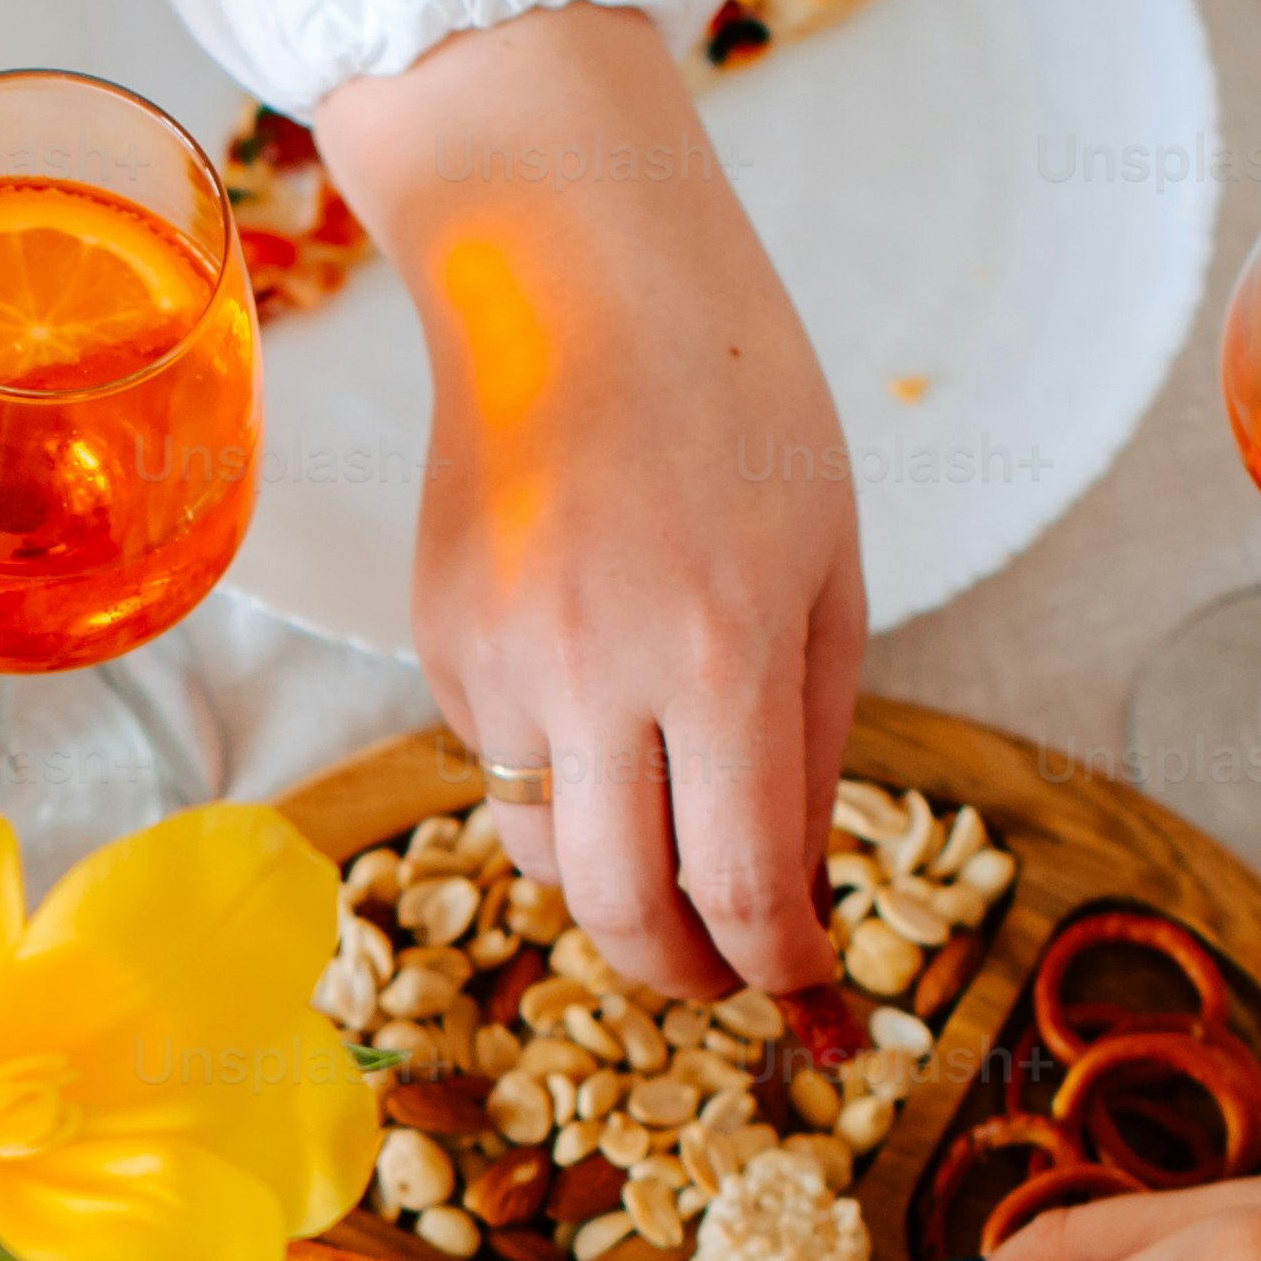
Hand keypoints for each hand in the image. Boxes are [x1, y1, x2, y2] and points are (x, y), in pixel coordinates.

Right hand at [310, 2, 862, 1005]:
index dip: (773, 964)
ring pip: (545, 849)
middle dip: (677, 971)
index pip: (737, 885)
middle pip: (617, 911)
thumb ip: (809, 744)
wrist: (565, 275)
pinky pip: (499, 761)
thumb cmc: (733, 401)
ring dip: (611, 870)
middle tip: (721, 973)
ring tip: (663, 815)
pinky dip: (556, 764)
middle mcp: (592, 672)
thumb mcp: (824, 570)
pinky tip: (590, 667)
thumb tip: (782, 894)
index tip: (799, 985)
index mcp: (719, 652)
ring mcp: (495, 661)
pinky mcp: (436, 643)